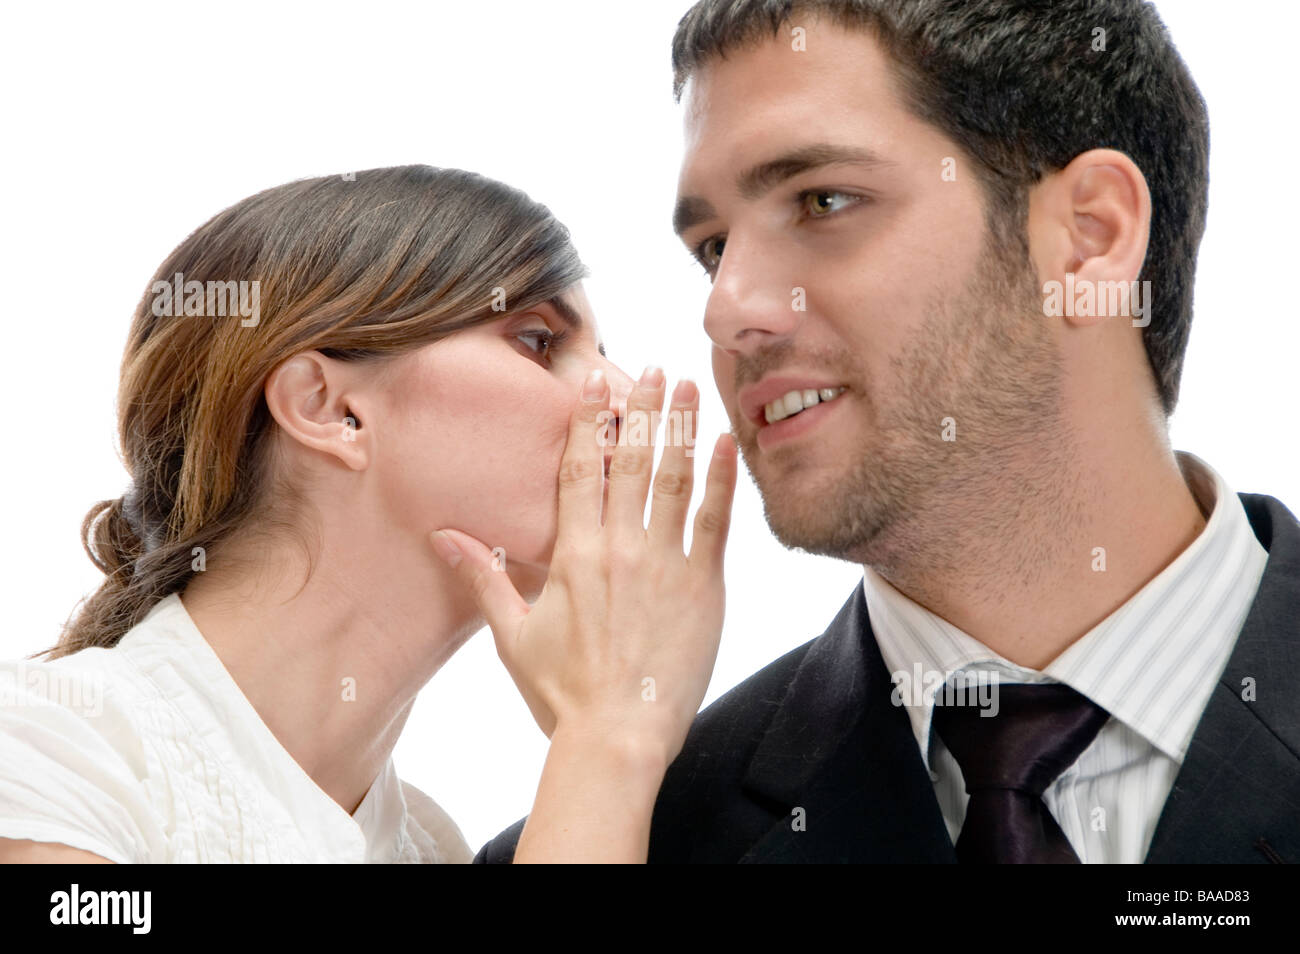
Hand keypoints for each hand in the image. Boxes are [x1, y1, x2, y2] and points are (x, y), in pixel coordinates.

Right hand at [430, 366, 737, 765]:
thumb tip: (444, 537)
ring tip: (689, 387)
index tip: (596, 383)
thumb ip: (484, 577)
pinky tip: (727, 444)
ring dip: (682, 429)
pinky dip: (722, 481)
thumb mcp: (511, 633)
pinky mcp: (702, 588)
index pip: (579, 470)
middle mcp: (618, 549)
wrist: (616, 738)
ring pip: (675, 480)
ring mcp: (664, 565)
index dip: (588, 422)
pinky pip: (715, 523)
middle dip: (642, 410)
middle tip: (653, 368)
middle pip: (630, 462)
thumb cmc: (562, 692)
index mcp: (572, 555)